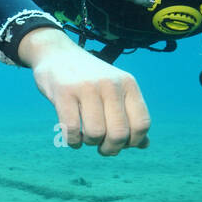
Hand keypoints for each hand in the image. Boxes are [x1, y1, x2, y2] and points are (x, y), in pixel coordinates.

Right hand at [19, 28, 149, 154]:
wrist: (56, 53)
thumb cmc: (88, 78)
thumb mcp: (114, 90)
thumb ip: (129, 114)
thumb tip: (144, 145)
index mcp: (127, 83)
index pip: (141, 123)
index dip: (133, 142)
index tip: (121, 144)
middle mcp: (110, 84)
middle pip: (119, 133)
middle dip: (110, 149)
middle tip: (102, 148)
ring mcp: (87, 87)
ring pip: (96, 133)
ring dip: (90, 143)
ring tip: (85, 138)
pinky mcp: (64, 92)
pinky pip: (72, 129)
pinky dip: (73, 141)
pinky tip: (73, 138)